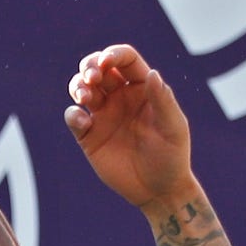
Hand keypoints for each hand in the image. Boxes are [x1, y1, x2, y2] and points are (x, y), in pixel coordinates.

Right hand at [65, 44, 197, 213]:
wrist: (158, 191)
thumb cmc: (172, 157)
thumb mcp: (173, 128)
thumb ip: (163, 100)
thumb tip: (152, 73)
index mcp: (141, 88)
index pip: (125, 59)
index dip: (113, 54)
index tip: (105, 62)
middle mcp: (120, 97)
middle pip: (97, 67)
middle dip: (89, 66)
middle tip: (92, 79)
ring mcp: (103, 115)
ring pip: (81, 88)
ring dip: (77, 86)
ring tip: (84, 98)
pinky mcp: (89, 136)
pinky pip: (73, 117)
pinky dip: (72, 114)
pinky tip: (83, 122)